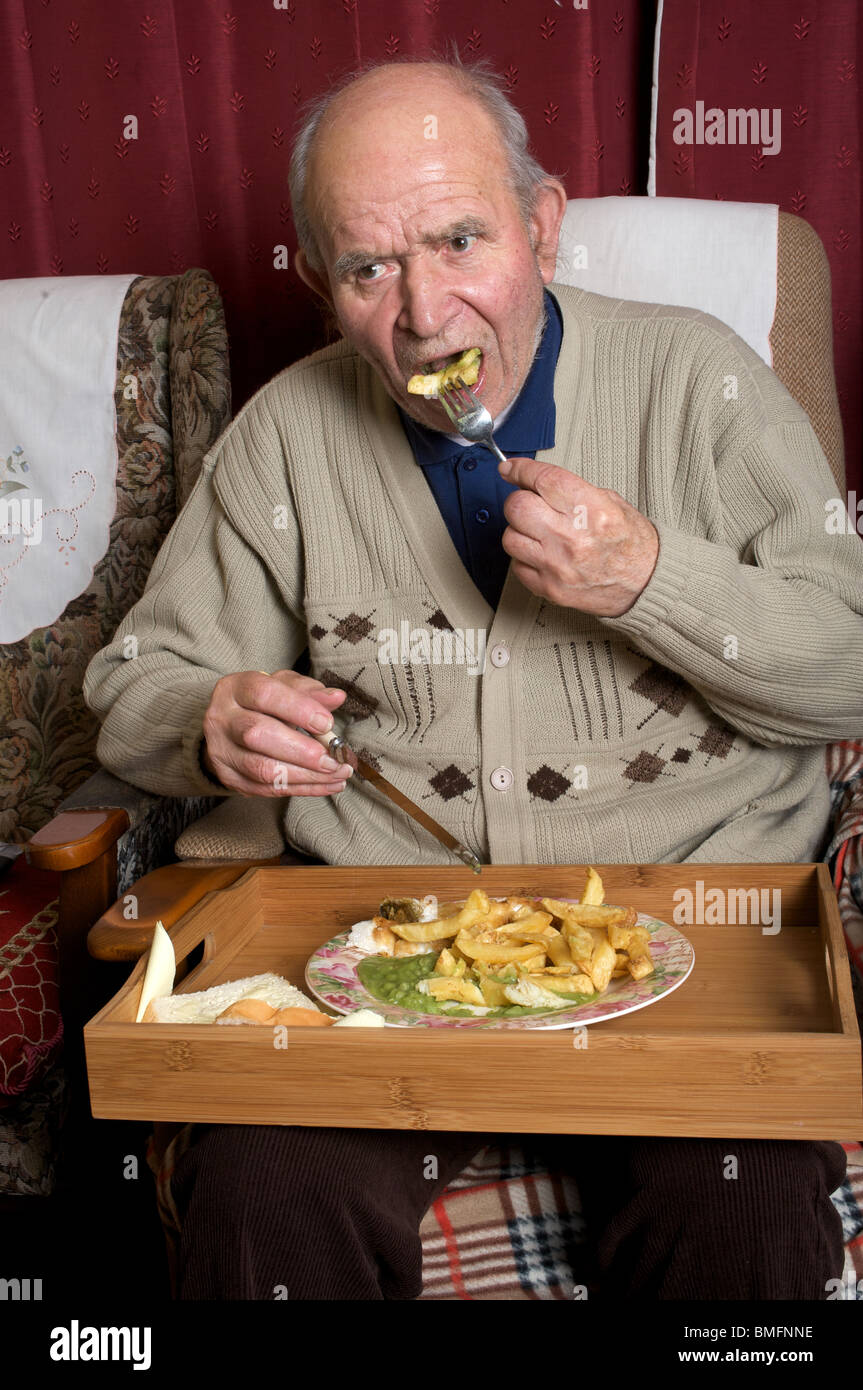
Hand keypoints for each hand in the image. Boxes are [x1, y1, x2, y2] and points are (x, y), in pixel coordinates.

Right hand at [201, 670, 351, 797]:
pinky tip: (326, 784)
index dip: (298, 709)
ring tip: (337, 774)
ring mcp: (221, 751)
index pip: (264, 695)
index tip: (327, 723)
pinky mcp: (228, 777)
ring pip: (262, 768)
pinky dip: (302, 789)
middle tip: (334, 759)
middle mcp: (221, 719)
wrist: (230, 728)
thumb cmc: (263, 704)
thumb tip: (336, 697)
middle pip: (257, 734)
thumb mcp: (284, 688)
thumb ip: (309, 692)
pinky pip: (266, 789)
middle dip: (301, 750)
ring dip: (306, 775)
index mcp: (235, 688)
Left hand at [498, 456, 658, 616]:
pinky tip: (542, 554)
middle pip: (517, 507)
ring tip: (538, 533)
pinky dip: (524, 557)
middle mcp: (572, 538)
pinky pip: (517, 566)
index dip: (521, 470)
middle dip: (519, 501)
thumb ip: (572, 491)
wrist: (645, 584)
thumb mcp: (612, 503)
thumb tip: (536, 482)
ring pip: (510, 538)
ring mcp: (557, 566)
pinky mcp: (549, 588)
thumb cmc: (632, 544)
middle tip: (529, 504)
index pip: (543, 480)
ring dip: (519, 531)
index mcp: (591, 510)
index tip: (510, 469)